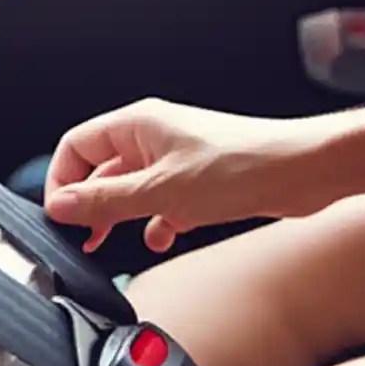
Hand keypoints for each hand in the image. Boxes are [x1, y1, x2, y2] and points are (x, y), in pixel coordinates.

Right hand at [43, 99, 329, 253]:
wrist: (304, 170)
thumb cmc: (242, 165)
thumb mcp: (161, 191)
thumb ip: (106, 201)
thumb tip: (61, 206)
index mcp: (137, 124)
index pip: (76, 146)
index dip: (62, 180)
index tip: (62, 214)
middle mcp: (152, 136)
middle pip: (100, 168)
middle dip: (89, 202)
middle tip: (80, 233)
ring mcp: (175, 158)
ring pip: (130, 187)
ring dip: (118, 215)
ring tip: (107, 241)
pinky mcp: (198, 179)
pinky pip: (160, 200)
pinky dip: (153, 220)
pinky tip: (159, 237)